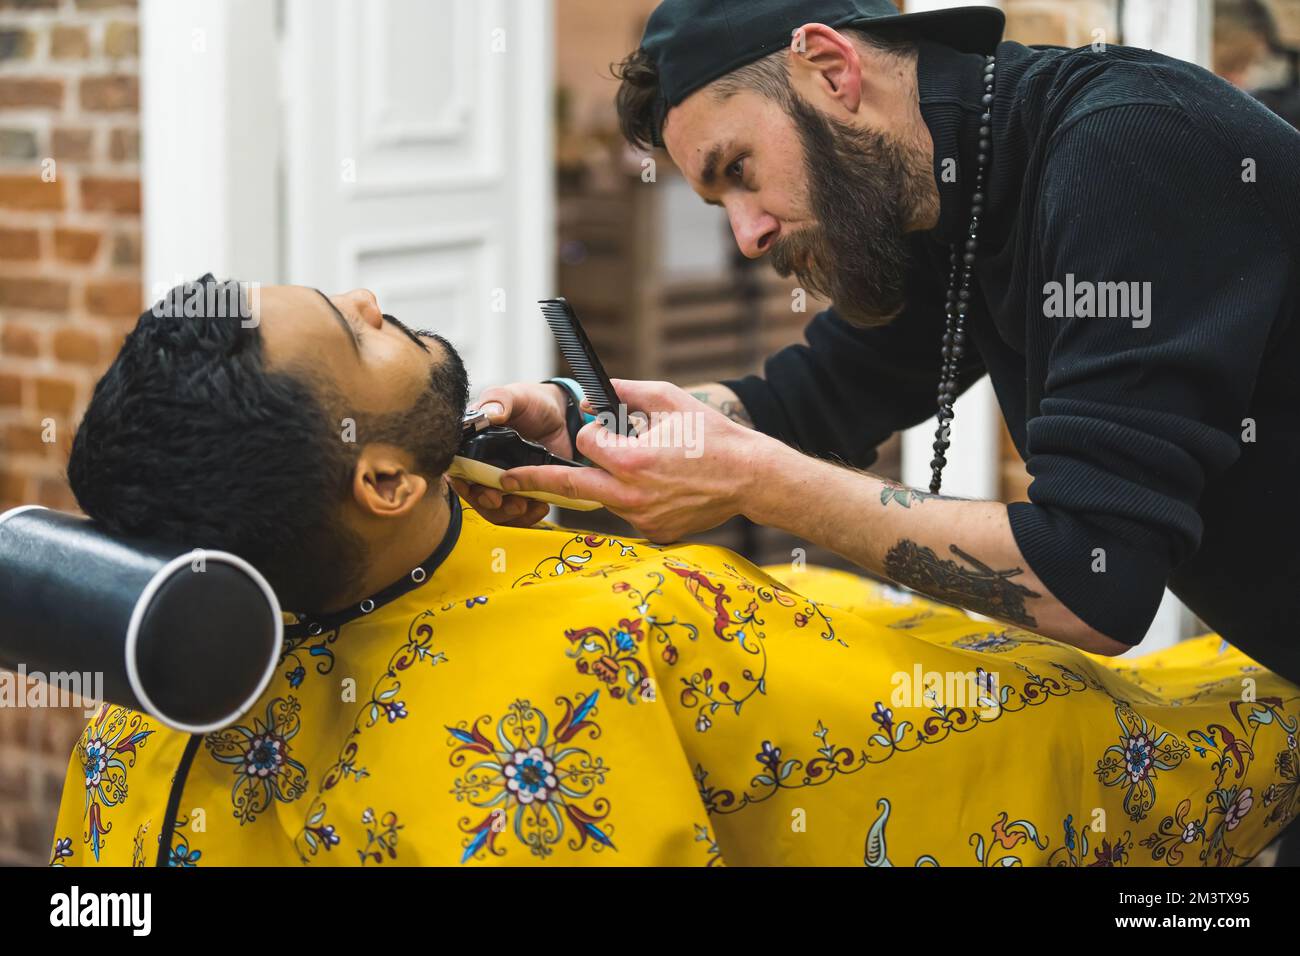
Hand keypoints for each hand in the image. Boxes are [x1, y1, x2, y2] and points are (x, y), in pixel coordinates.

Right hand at [449, 381, 569, 526]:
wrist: (562, 414)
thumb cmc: (532, 402)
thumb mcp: (516, 396)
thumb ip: (500, 400)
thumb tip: (491, 413)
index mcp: (473, 444)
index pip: (457, 469)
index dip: (460, 482)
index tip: (468, 486)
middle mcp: (484, 466)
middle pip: (474, 495)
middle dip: (485, 502)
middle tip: (498, 499)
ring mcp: (505, 480)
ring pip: (495, 510)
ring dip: (506, 513)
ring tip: (523, 505)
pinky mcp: (525, 490)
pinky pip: (520, 513)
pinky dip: (528, 516)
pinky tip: (540, 506)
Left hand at [499, 379, 768, 541]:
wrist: (751, 478)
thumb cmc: (714, 436)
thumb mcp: (671, 400)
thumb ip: (628, 391)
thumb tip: (596, 391)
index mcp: (633, 460)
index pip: (586, 444)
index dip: (592, 431)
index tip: (603, 426)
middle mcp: (632, 494)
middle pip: (570, 486)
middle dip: (535, 481)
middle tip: (506, 481)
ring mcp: (642, 518)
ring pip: (604, 497)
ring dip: (606, 481)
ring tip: (645, 467)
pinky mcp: (655, 531)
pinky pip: (628, 512)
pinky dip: (632, 497)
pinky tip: (661, 485)